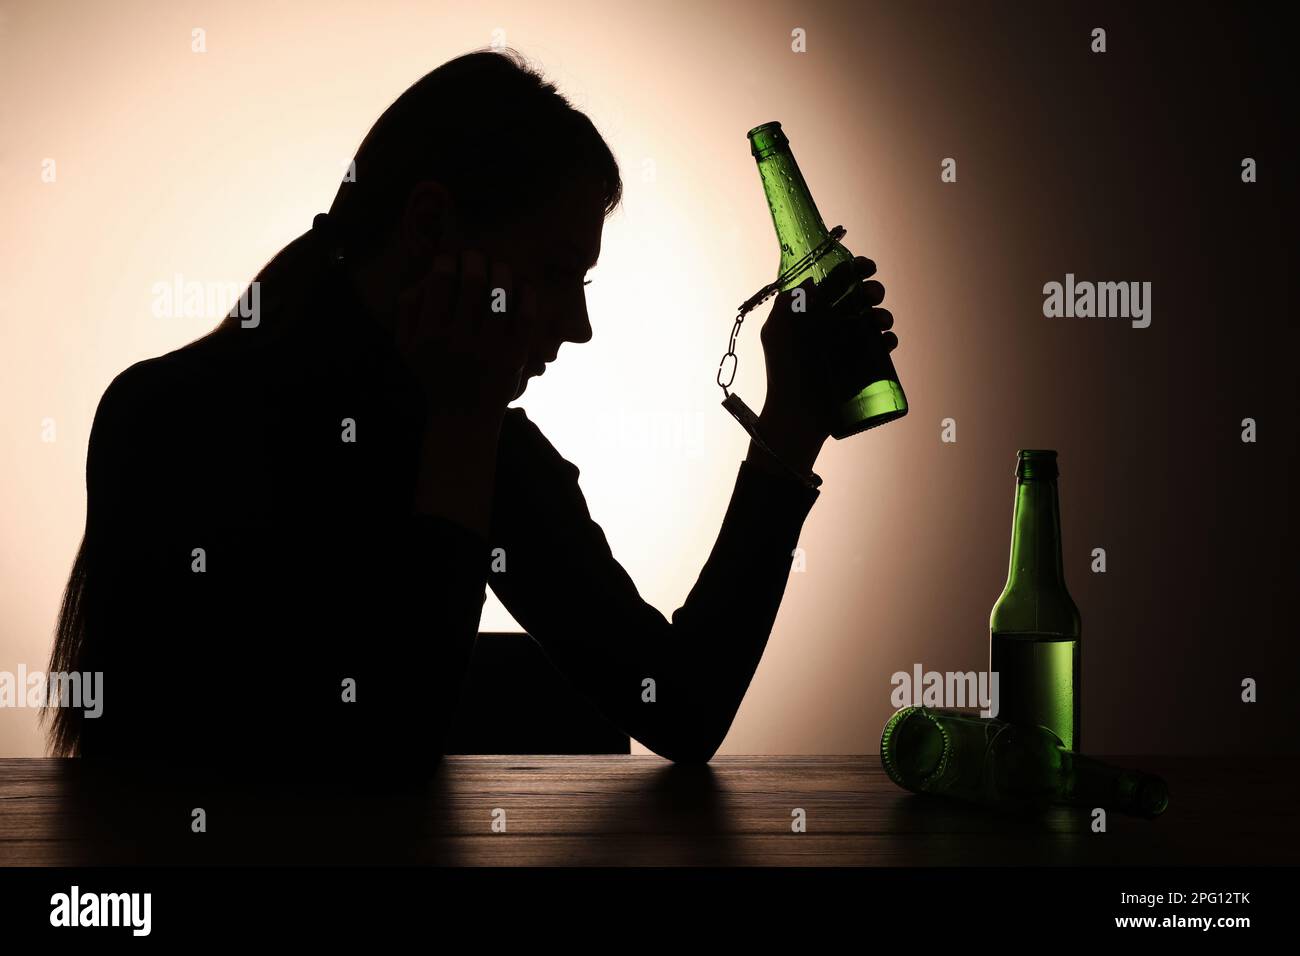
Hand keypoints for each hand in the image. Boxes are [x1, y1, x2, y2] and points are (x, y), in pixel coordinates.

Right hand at [395, 248, 534, 419]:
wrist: (463, 419)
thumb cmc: (433, 377)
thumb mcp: (406, 348)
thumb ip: (407, 311)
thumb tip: (420, 276)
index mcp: (431, 335)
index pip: (442, 281)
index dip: (448, 261)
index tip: (451, 259)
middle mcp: (460, 341)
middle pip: (474, 282)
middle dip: (475, 259)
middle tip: (476, 257)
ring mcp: (490, 349)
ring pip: (502, 294)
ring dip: (501, 271)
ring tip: (498, 267)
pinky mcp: (515, 357)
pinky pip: (526, 315)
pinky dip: (526, 294)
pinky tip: (521, 286)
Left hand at [758, 256, 896, 446]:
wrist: (797, 415)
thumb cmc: (782, 373)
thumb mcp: (775, 334)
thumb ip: (787, 304)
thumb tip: (810, 281)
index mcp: (813, 312)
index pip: (837, 283)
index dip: (854, 270)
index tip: (866, 266)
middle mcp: (833, 325)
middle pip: (860, 298)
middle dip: (872, 291)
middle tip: (872, 296)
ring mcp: (849, 345)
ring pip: (875, 320)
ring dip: (884, 314)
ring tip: (880, 322)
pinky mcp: (862, 367)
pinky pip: (882, 347)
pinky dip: (889, 340)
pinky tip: (887, 341)